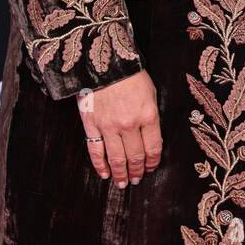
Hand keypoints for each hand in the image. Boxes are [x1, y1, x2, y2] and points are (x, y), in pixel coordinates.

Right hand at [77, 69, 161, 187]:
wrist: (104, 62)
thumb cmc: (130, 75)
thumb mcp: (150, 92)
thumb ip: (151, 115)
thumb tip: (150, 136)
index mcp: (148, 115)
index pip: (153, 147)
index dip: (153, 161)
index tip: (151, 167)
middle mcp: (129, 125)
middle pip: (136, 157)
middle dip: (138, 171)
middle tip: (138, 179)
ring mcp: (109, 127)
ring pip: (117, 159)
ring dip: (121, 174)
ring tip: (123, 183)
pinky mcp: (92, 125)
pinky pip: (96, 151)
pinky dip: (100, 166)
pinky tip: (104, 174)